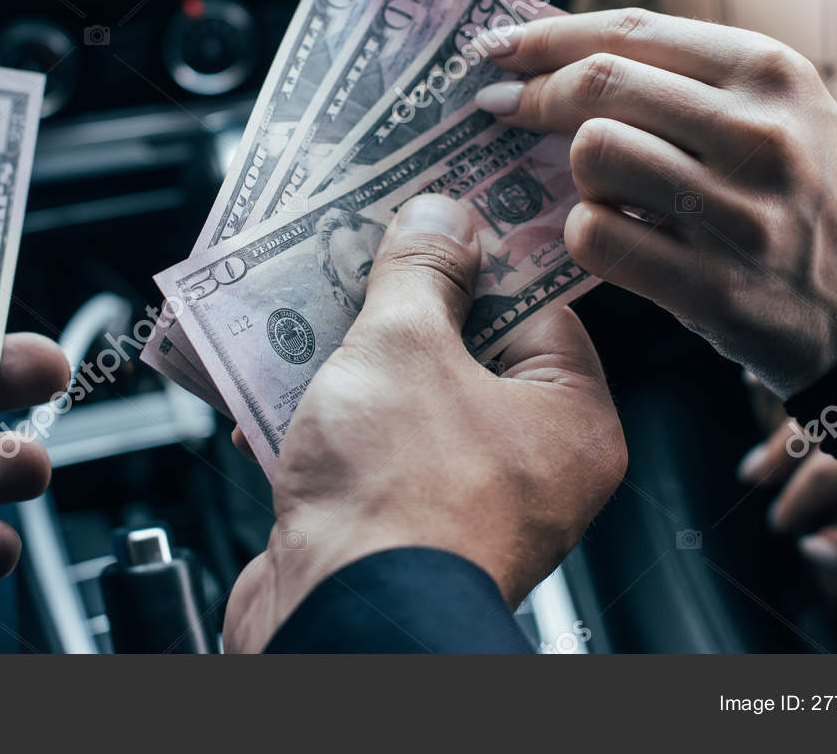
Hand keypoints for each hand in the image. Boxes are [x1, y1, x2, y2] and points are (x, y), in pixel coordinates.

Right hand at [223, 194, 626, 653]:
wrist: (339, 624)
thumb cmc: (397, 502)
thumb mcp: (403, 344)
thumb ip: (421, 269)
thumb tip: (440, 216)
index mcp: (569, 421)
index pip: (537, 305)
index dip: (478, 252)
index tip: (433, 211)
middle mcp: (530, 468)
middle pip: (464, 348)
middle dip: (397, 304)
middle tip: (354, 252)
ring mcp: (460, 501)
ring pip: (405, 396)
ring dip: (346, 358)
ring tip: (296, 313)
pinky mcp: (396, 527)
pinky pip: (366, 448)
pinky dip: (321, 420)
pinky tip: (267, 396)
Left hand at [475, 8, 836, 396]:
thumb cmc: (817, 206)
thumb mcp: (786, 117)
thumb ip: (690, 82)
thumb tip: (561, 53)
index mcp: (773, 73)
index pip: (630, 31)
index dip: (545, 36)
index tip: (494, 46)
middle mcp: (760, 133)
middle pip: (599, 85)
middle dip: (531, 94)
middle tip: (499, 108)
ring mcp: (739, 214)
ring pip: (592, 155)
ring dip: (572, 173)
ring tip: (597, 189)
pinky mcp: (715, 289)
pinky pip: (596, 239)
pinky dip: (583, 236)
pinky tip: (610, 237)